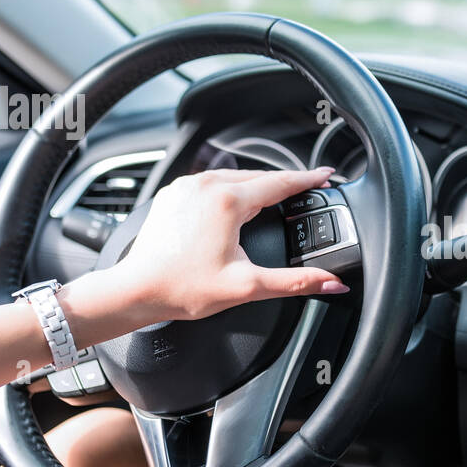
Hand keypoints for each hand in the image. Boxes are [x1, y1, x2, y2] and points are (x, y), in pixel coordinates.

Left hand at [85, 167, 349, 325]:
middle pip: (259, 176)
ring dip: (257, 185)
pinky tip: (237, 202)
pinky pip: (211, 182)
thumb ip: (295, 282)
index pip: (280, 182)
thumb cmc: (182, 287)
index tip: (326, 175)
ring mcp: (186, 187)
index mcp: (227, 201)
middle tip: (307, 188)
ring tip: (277, 196)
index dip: (308, 179)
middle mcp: (205, 185)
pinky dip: (231, 188)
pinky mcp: (173, 194)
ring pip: (234, 176)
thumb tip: (331, 283)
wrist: (135, 291)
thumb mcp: (247, 286)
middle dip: (285, 182)